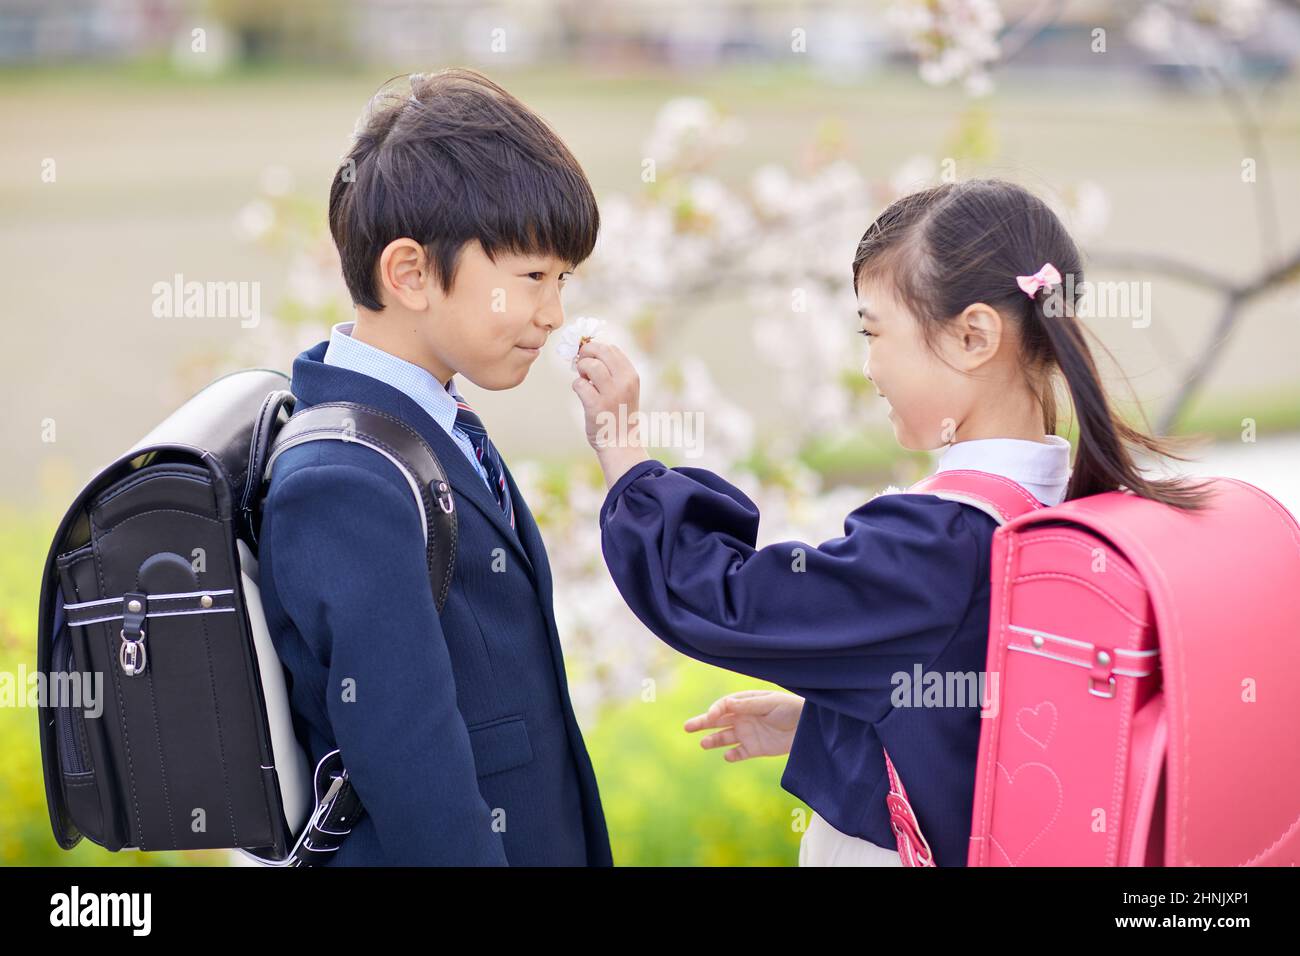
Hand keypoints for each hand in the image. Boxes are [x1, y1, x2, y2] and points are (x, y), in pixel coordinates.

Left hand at [571, 340, 648, 485]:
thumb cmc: (618, 412)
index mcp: (631, 375)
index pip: (612, 348)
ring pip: (590, 365)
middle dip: (586, 353)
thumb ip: (612, 370)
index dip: (597, 349)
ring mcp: (611, 394)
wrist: (620, 442)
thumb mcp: (625, 388)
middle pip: (601, 351)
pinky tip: (582, 393)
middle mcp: (624, 382)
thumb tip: (587, 351)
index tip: (590, 358)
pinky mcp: (596, 406)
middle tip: (582, 365)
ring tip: (583, 378)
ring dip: (582, 368)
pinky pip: (579, 384)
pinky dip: (577, 386)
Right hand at [683, 690, 804, 760]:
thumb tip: (727, 703)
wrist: (810, 726)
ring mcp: (748, 733)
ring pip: (724, 737)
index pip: (724, 706)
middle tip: (687, 727)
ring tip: (703, 743)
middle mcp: (743, 717)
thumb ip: (749, 705)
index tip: (711, 716)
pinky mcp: (755, 748)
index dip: (715, 710)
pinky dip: (732, 755)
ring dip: (713, 740)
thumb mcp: (770, 704)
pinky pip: (739, 753)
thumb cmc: (791, 708)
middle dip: (702, 723)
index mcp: (746, 702)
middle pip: (718, 720)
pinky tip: (728, 756)